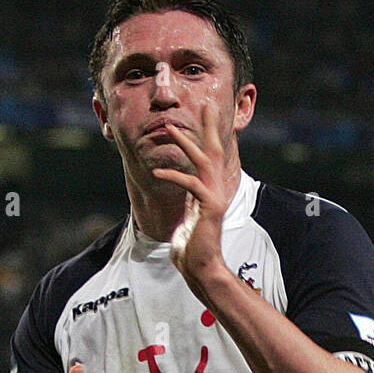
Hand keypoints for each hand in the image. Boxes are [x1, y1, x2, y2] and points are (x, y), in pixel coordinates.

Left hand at [152, 118, 229, 297]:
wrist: (201, 268)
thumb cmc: (192, 247)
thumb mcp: (190, 217)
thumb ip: (189, 201)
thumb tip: (184, 190)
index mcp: (210, 190)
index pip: (211, 156)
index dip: (208, 134)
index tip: (203, 113)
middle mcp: (215, 190)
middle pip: (214, 151)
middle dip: (209, 126)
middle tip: (205, 104)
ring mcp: (214, 198)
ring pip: (204, 162)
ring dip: (187, 143)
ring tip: (170, 128)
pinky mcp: (209, 208)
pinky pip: (192, 185)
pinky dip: (174, 176)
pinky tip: (158, 172)